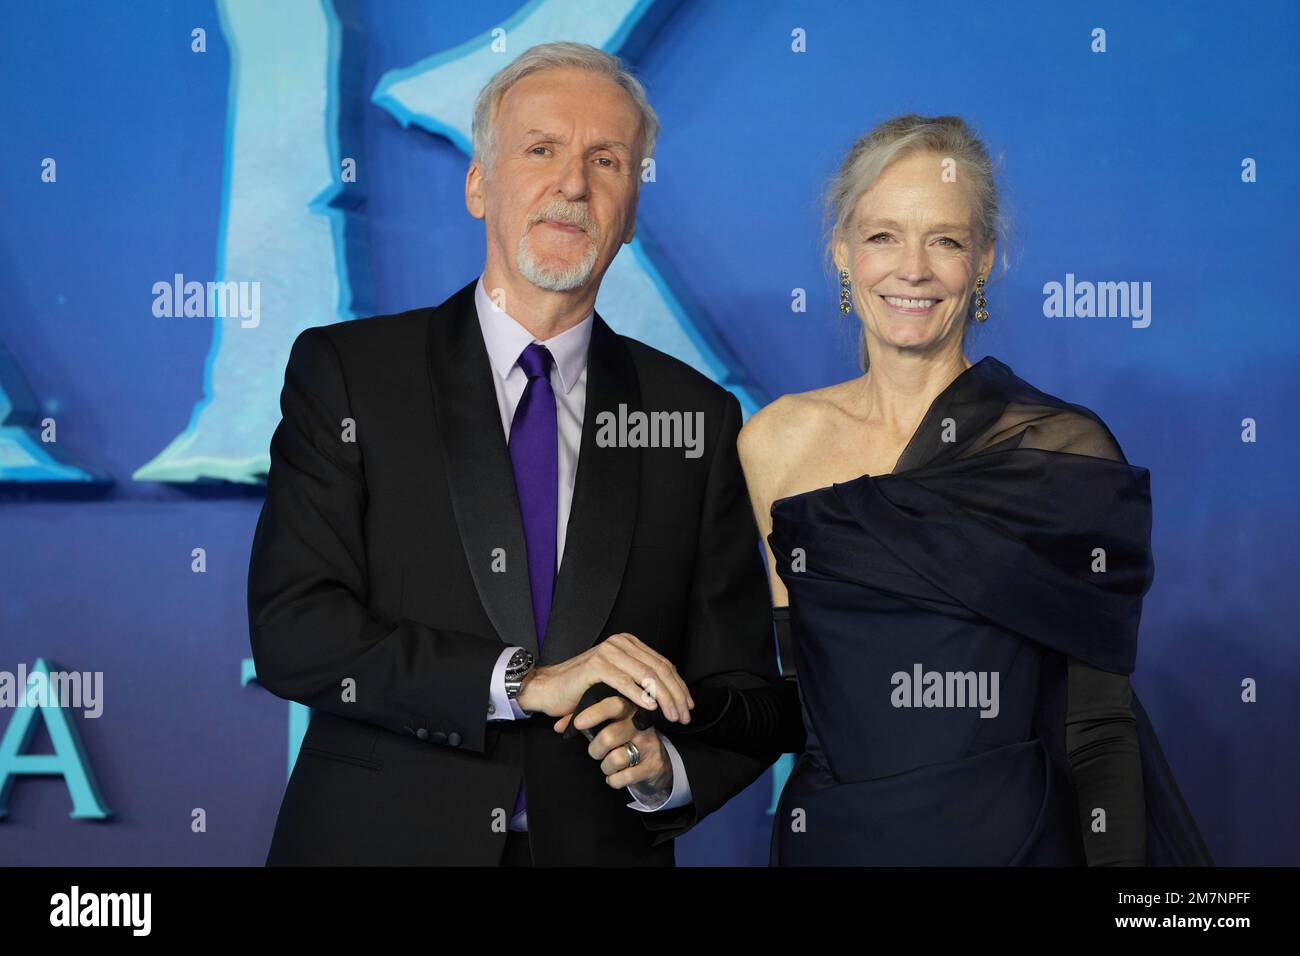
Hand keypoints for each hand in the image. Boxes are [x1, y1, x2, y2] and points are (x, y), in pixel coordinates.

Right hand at [516, 632, 693, 721]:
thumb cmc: (581, 689)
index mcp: (628, 643)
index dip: (679, 686)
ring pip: (646, 675)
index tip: (689, 705)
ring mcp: (607, 652)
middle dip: (676, 695)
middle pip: (659, 669)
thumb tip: (668, 697)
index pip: (663, 664)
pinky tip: (650, 708)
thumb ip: (639, 681)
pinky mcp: (595, 665)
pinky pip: (624, 681)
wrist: (548, 689)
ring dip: (663, 698)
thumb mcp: (616, 682)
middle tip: (685, 715)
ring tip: (672, 716)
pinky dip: (639, 695)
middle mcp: (620, 643)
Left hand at [555, 695, 672, 795]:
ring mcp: (650, 744)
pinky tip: (616, 777)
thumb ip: (583, 722)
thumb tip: (557, 727)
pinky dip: (614, 781)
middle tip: (596, 752)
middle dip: (595, 749)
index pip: (613, 704)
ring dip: (606, 766)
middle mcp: (642, 724)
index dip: (594, 713)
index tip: (578, 723)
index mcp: (629, 709)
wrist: (657, 763)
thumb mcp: (607, 726)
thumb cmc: (624, 739)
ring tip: (609, 765)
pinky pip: (625, 777)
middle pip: (609, 736)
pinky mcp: (654, 765)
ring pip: (616, 758)